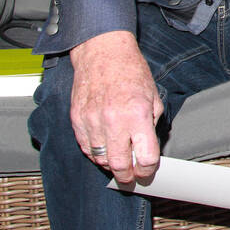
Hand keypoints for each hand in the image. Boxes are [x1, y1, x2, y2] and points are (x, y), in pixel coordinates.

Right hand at [69, 30, 163, 184]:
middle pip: (120, 165)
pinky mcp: (77, 119)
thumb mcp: (153, 96)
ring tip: (118, 161)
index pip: (146, 157)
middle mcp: (113, 120)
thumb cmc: (130, 71)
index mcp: (137, 114)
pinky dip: (95, 153)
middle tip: (132, 177)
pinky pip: (85, 148)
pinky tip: (104, 149)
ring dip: (111, 165)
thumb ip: (152, 124)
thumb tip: (148, 147)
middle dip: (128, 176)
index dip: (149, 169)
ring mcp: (92, 121)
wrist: (102, 52)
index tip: (148, 170)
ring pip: (100, 160)